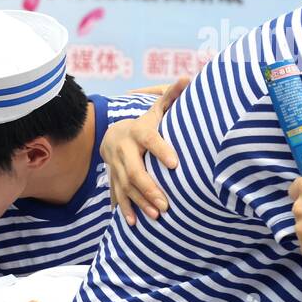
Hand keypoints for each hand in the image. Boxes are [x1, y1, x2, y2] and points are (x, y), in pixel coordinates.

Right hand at [101, 76, 188, 225]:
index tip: (175, 164)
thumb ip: (171, 98)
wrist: (112, 137)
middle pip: (134, 170)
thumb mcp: (154, 112)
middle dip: (150, 188)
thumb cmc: (143, 125)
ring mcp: (115, 167)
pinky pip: (117, 196)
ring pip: (125, 187)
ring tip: (157, 216)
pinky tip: (133, 223)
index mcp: (137, 133)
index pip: (150, 141)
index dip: (161, 151)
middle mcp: (124, 151)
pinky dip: (125, 210)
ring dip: (140, 203)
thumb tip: (189, 77)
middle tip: (167, 204)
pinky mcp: (113, 180)